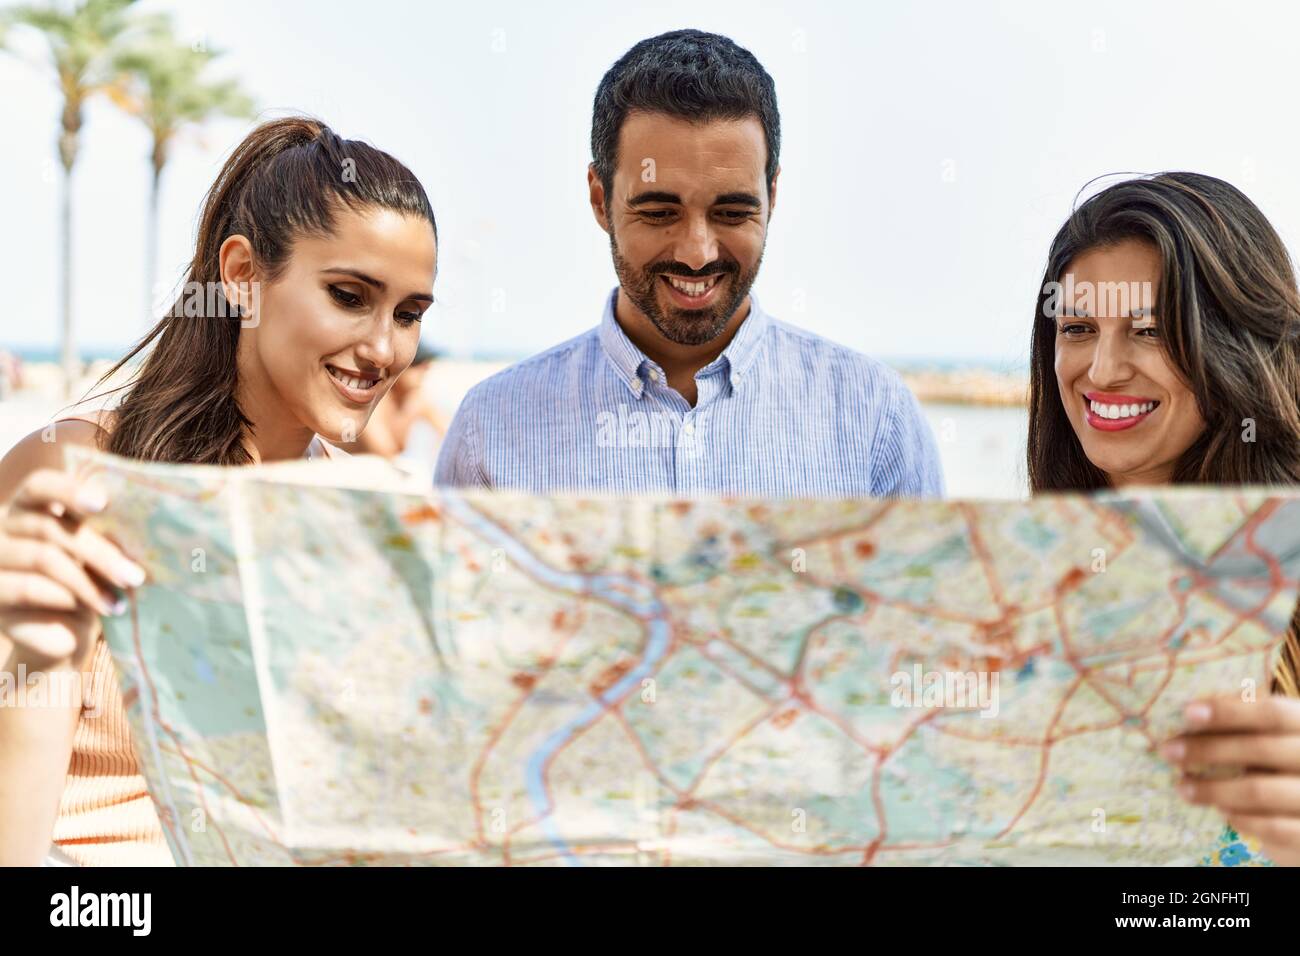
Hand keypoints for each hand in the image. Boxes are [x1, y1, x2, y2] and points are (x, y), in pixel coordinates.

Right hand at [0, 469, 145, 663]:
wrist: (68, 631)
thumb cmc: (92, 581)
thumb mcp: (103, 554)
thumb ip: (109, 533)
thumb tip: (144, 527)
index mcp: (32, 507)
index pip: (40, 485)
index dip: (69, 490)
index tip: (103, 502)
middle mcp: (5, 529)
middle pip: (50, 528)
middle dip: (100, 553)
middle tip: (135, 576)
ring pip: (44, 558)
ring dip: (89, 582)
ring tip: (121, 602)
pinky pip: (29, 589)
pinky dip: (68, 597)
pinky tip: (98, 610)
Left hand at [1163, 694, 1299, 865]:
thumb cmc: (1283, 764)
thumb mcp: (1271, 737)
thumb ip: (1243, 724)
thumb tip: (1191, 713)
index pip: (1272, 712)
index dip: (1230, 711)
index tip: (1188, 712)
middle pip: (1260, 749)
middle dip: (1208, 749)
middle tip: (1169, 751)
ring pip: (1259, 790)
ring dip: (1213, 789)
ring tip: (1182, 787)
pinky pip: (1271, 826)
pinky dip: (1240, 818)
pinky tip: (1221, 811)